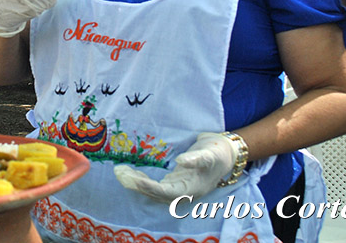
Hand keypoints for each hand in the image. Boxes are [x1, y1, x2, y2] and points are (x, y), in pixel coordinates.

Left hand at [114, 132, 238, 201]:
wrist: (225, 153)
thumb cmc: (217, 153)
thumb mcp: (209, 154)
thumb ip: (195, 158)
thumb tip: (180, 162)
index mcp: (192, 189)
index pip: (166, 192)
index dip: (149, 187)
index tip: (133, 179)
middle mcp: (184, 193)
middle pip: (156, 194)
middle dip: (137, 185)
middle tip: (119, 173)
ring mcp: (179, 189)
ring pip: (153, 191)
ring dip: (136, 183)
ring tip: (120, 172)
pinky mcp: (175, 182)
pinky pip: (155, 186)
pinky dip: (142, 181)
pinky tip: (131, 173)